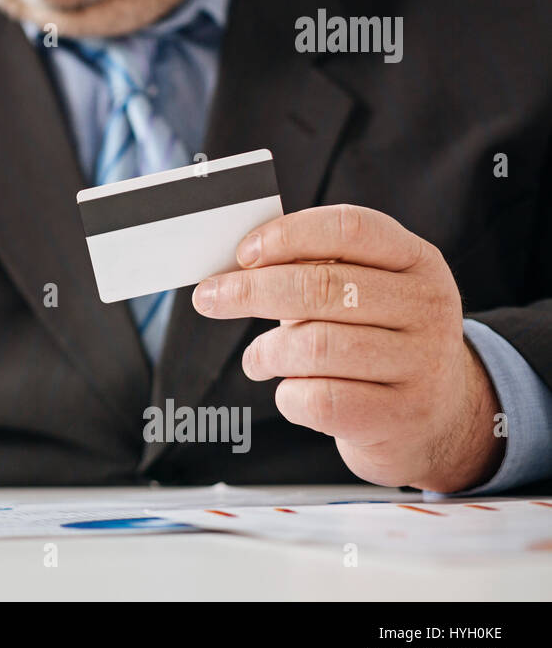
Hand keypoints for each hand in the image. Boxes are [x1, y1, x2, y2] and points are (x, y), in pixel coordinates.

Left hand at [191, 204, 502, 492]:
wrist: (440, 418)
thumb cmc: (378, 342)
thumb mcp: (368, 294)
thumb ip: (316, 272)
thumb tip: (236, 268)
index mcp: (418, 262)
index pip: (349, 229)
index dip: (287, 235)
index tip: (242, 253)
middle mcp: (428, 307)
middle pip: (322, 286)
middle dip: (250, 291)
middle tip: (208, 298)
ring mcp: (421, 364)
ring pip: (314, 345)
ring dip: (267, 351)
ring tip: (257, 359)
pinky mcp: (401, 416)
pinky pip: (321, 399)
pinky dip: (288, 394)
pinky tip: (290, 391)